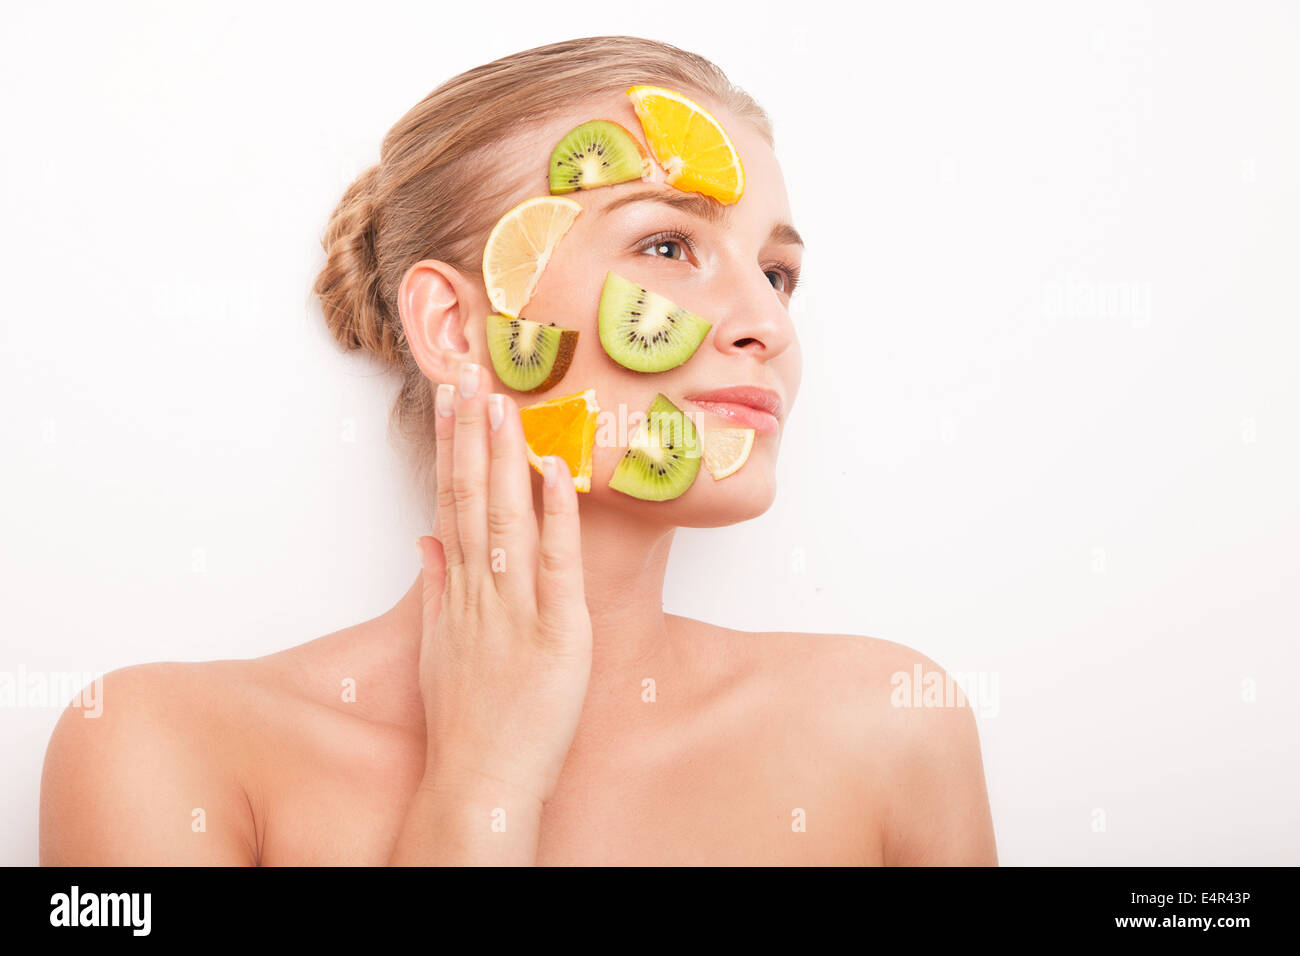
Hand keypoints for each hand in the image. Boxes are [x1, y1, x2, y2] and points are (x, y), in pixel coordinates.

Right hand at [415, 361, 592, 807]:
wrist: (480, 783)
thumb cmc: (465, 721)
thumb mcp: (438, 650)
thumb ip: (434, 591)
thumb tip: (427, 541)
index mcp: (456, 592)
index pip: (451, 503)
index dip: (451, 448)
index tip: (450, 399)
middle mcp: (480, 591)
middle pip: (472, 498)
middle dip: (471, 433)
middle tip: (471, 374)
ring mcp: (516, 609)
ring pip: (507, 519)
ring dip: (505, 457)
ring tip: (503, 402)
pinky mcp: (557, 632)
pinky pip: (555, 563)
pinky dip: (556, 515)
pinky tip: (555, 471)